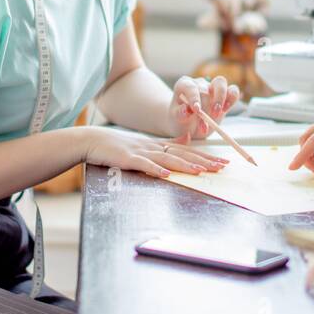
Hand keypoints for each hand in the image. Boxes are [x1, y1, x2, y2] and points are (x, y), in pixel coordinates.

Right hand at [82, 125, 229, 178]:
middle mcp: (152, 146)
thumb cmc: (117, 144)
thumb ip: (166, 143)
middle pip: (182, 153)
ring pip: (167, 158)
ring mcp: (140, 151)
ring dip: (184, 165)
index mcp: (157, 144)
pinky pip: (143, 164)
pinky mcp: (127, 158)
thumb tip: (187, 140)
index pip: (186, 150)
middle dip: (203, 160)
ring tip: (201, 171)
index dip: (205, 155)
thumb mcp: (144, 142)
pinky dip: (155, 169)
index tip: (222, 161)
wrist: (92, 140)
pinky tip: (166, 174)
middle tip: (221, 167)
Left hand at [169, 75, 240, 142]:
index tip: (196, 110)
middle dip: (205, 108)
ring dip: (220, 99)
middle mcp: (199, 83)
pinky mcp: (225, 95)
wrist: (189, 126)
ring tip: (216, 114)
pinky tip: (226, 109)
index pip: (189, 87)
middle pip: (205, 90)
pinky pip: (233, 91)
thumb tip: (187, 110)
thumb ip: (180, 114)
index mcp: (184, 85)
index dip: (194, 97)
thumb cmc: (181, 120)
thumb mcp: (177, 119)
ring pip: (220, 83)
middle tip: (203, 127)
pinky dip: (232, 98)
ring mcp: (212, 87)